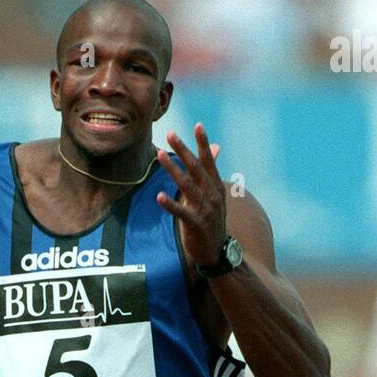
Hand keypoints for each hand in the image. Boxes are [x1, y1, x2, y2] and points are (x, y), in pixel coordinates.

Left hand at [156, 123, 225, 268]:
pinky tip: (159, 197)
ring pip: (187, 185)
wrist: (217, 251)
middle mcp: (212, 195)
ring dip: (172, 170)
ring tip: (159, 156)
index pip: (209, 161)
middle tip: (171, 134)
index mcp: (216, 186)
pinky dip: (170, 204)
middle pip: (196, 168)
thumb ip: (210, 173)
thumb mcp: (215, 196)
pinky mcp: (196, 224)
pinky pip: (181, 212)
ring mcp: (205, 209)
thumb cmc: (212, 222)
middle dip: (183, 150)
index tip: (197, 125)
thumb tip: (214, 149)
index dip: (203, 143)